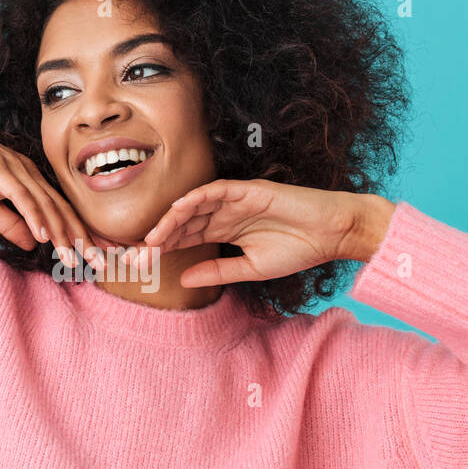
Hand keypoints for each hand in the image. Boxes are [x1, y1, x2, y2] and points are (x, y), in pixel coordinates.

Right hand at [0, 102, 101, 266]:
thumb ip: (10, 224)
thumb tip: (34, 245)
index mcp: (29, 181)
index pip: (60, 211)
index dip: (79, 234)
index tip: (93, 257)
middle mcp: (30, 175)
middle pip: (61, 210)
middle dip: (82, 239)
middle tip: (100, 264)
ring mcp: (17, 171)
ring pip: (46, 207)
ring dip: (61, 235)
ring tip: (73, 259)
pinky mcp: (0, 171)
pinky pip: (22, 197)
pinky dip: (35, 217)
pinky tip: (44, 237)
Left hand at [142, 180, 393, 287]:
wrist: (332, 234)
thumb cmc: (298, 250)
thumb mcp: (251, 269)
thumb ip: (217, 272)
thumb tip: (183, 279)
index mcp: (225, 232)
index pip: (186, 238)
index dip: (163, 249)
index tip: (140, 265)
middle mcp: (225, 214)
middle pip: (183, 223)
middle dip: (158, 238)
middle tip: (135, 254)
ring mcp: (235, 200)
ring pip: (193, 206)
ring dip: (171, 220)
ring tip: (152, 238)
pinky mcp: (249, 189)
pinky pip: (215, 190)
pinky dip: (195, 198)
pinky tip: (178, 211)